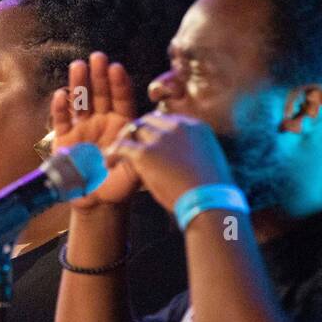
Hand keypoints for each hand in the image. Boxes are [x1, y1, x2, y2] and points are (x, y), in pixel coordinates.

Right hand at [50, 52, 140, 209]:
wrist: (96, 202)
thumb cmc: (119, 186)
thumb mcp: (136, 171)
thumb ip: (138, 153)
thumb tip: (141, 136)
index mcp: (121, 124)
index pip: (122, 99)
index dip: (119, 84)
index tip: (117, 68)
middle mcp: (102, 121)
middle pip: (100, 94)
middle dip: (99, 76)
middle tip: (97, 57)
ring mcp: (82, 128)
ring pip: (80, 102)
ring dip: (79, 84)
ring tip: (78, 66)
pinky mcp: (64, 139)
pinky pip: (62, 120)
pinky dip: (61, 109)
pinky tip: (61, 96)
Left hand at [107, 111, 232, 212]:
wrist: (209, 200)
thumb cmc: (212, 191)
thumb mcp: (210, 162)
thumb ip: (195, 153)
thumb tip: (184, 161)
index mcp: (195, 127)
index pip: (168, 121)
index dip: (156, 132)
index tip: (150, 143)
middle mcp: (177, 127)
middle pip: (149, 121)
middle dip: (137, 134)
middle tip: (129, 148)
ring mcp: (161, 138)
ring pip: (134, 130)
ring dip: (124, 142)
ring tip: (116, 156)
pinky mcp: (146, 153)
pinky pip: (122, 147)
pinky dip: (113, 153)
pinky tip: (109, 163)